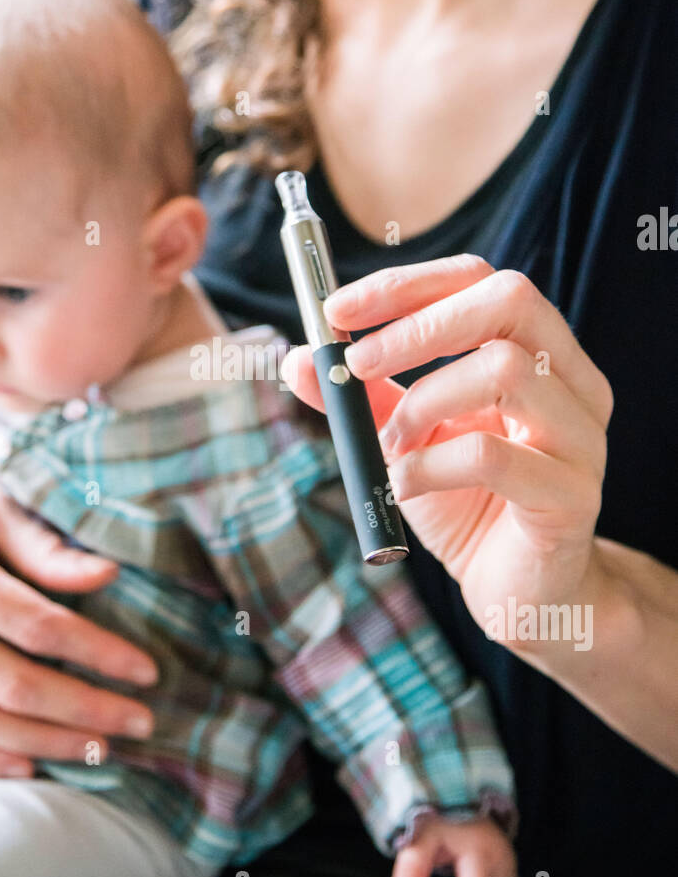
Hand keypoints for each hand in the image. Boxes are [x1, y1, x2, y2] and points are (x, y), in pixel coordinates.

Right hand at [0, 421, 157, 777]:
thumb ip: (45, 547)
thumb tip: (108, 575)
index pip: (35, 626)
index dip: (96, 653)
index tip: (146, 671)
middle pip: (9, 686)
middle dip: (83, 710)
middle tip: (141, 721)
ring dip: (45, 743)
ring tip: (102, 748)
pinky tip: (31, 764)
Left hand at [280, 255, 613, 644]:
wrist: (521, 595)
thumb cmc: (469, 505)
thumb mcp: (406, 440)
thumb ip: (363, 397)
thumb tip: (297, 359)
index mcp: (538, 353)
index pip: (481, 281)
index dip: (406, 285)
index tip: (336, 310)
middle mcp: (572, 382)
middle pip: (510, 300)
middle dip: (418, 324)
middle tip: (355, 362)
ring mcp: (580, 437)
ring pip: (505, 369)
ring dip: (422, 402)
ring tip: (391, 446)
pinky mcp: (570, 497)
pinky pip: (494, 456)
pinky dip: (429, 466)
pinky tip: (404, 487)